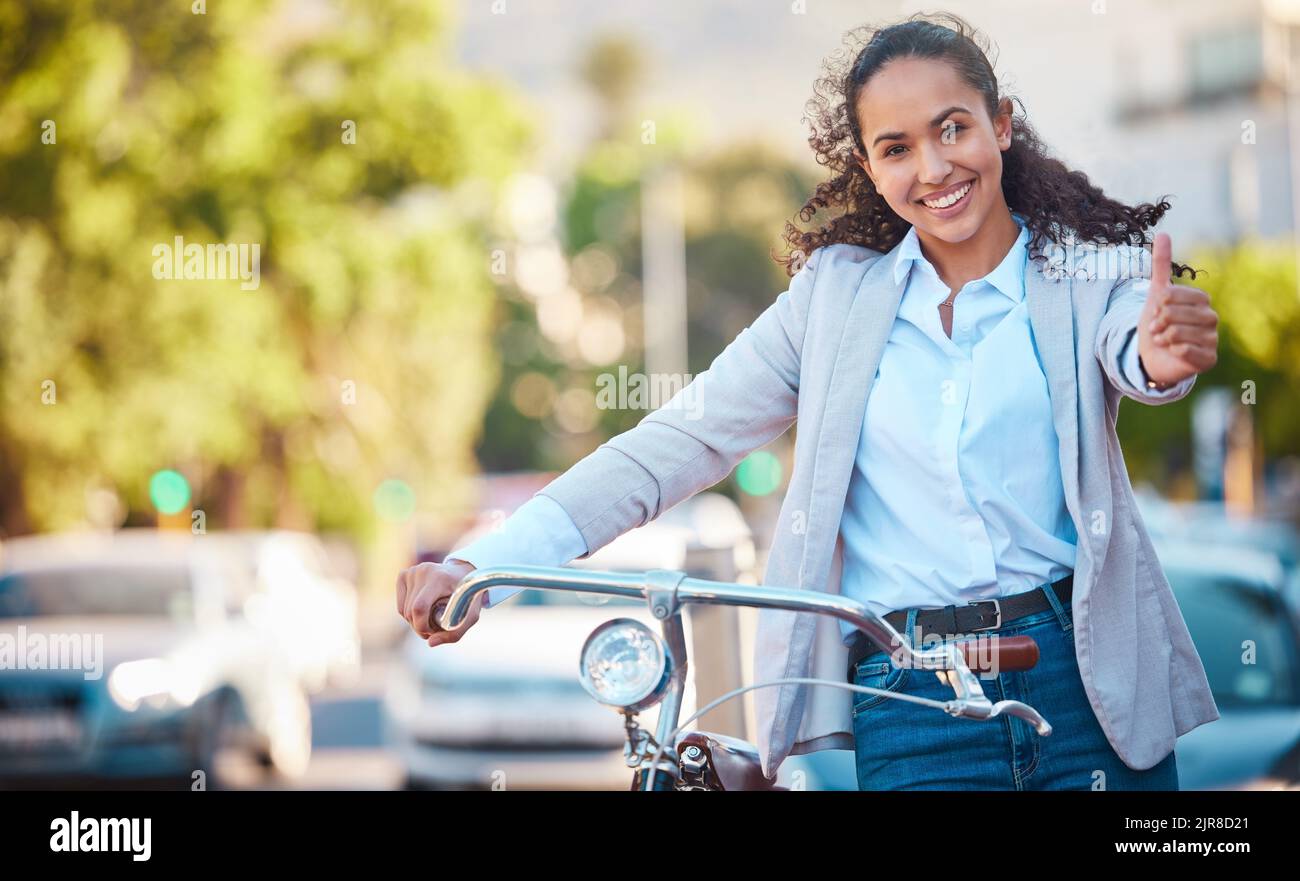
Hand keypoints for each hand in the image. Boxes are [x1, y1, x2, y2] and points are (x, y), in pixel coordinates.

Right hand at [396, 558, 484, 646]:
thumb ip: (454, 633)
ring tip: (431, 619)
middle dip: (419, 626)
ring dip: (415, 621)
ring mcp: (412, 572)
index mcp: (439, 578)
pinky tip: (423, 610)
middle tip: (434, 628)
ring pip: (403, 611)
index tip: (432, 632)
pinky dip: (409, 614)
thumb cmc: (468, 596)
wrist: (463, 573)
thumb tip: (430, 643)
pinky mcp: (404, 575)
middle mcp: (423, 571)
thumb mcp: (470, 616)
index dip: (422, 626)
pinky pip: (400, 606)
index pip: (419, 607)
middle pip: (410, 611)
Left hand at [1136, 232, 1217, 386]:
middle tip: (1157, 329)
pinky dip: (1172, 352)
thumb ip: (1161, 265)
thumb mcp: (1156, 293)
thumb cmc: (1157, 323)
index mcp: (1201, 300)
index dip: (1158, 304)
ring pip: (1179, 333)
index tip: (1156, 312)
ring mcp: (1212, 339)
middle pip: (1174, 314)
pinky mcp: (1209, 360)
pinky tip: (1174, 352)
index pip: (1173, 295)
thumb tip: (1163, 234)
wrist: (1153, 356)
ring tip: (1164, 340)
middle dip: (1158, 322)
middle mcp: (1211, 318)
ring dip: (1163, 337)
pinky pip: (1186, 352)